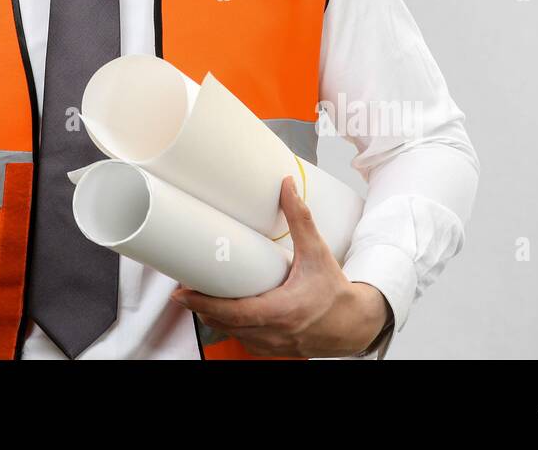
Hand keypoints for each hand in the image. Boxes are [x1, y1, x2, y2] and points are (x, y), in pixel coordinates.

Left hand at [170, 175, 392, 356]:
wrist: (355, 323)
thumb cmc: (335, 292)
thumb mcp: (317, 252)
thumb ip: (300, 219)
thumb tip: (287, 187)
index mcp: (283, 311)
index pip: (234, 313)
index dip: (204, 304)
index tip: (182, 293)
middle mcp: (276, 333)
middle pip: (225, 325)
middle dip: (201, 308)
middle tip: (184, 290)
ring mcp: (274, 345)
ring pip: (233, 335)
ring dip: (214, 319)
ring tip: (199, 297)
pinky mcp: (275, 350)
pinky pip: (245, 342)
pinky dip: (232, 329)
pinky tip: (225, 314)